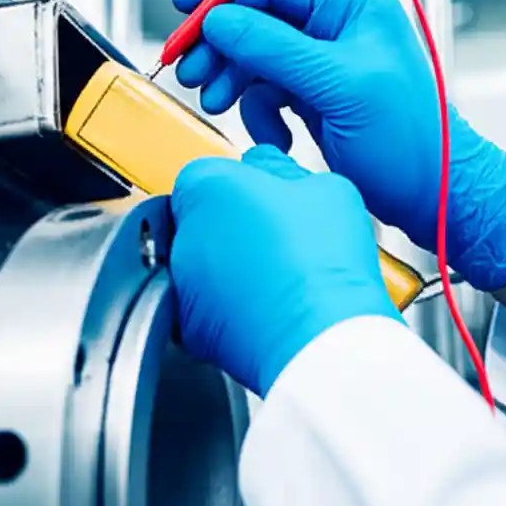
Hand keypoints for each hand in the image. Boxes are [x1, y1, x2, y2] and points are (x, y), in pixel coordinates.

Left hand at [169, 144, 401, 395]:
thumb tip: (271, 171)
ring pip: (205, 266)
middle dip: (235, 227)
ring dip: (232, 269)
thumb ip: (282, 170)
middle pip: (204, 220)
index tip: (267, 199)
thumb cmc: (320, 260)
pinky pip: (208, 309)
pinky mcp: (189, 328)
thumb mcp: (322, 187)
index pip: (210, 174)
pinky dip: (230, 308)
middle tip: (279, 239)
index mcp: (205, 185)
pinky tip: (268, 307)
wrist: (317, 335)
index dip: (243, 187)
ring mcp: (183, 282)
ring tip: (279, 277)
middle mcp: (184, 233)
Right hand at [172, 0, 505, 289]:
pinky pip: (267, 94)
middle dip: (221, 44)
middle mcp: (336, 29)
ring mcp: (323, 66)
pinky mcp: (314, 100)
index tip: (187, 6)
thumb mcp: (339, 86)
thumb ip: (276, 49)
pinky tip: (270, 138)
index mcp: (353, 7)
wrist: (430, 195)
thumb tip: (221, 20)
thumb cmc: (409, 140)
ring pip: (256, 58)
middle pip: (257, 19)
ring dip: (232, 81)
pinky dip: (258, 114)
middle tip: (190, 69)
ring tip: (215, 102)